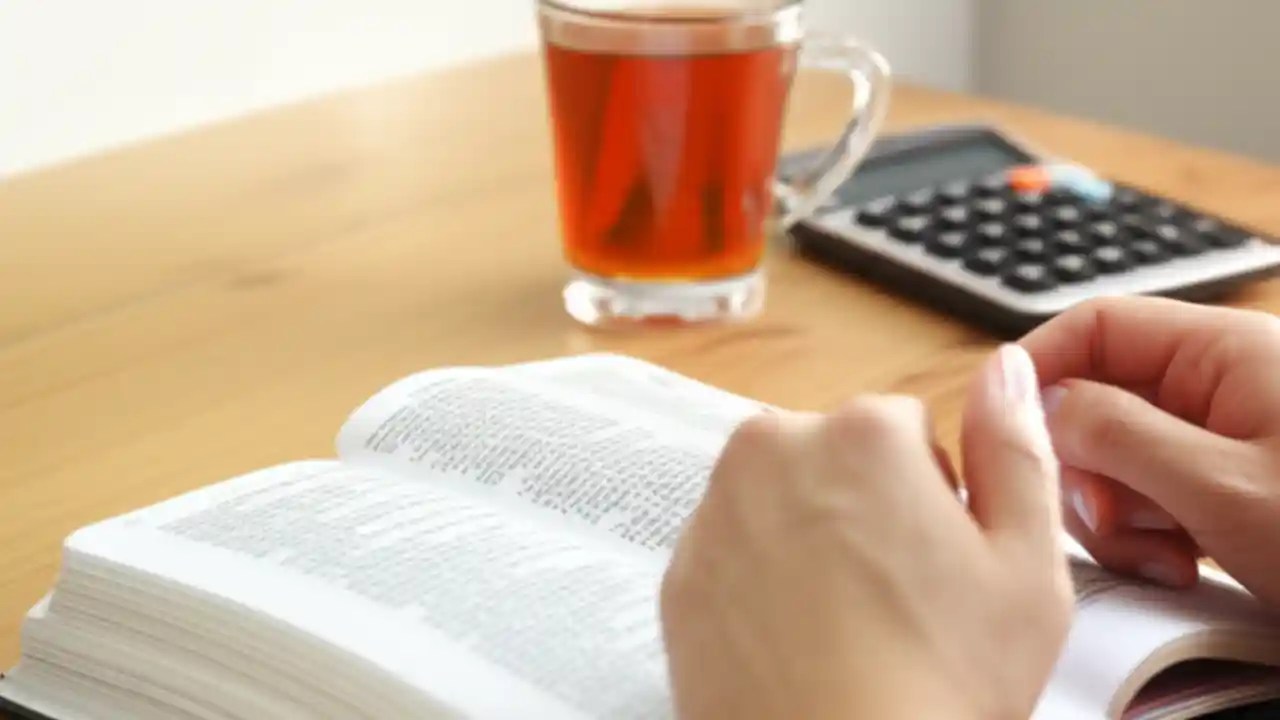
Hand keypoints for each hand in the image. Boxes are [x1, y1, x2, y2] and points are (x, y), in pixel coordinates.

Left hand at [660, 346, 1072, 719]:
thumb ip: (1016, 447)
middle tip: (897, 598)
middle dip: (867, 505)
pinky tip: (797, 641)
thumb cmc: (937, 683)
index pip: (907, 427)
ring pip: (781, 500)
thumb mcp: (1026, 566)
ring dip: (810, 536)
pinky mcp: (679, 575)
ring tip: (846, 625)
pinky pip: (733, 551)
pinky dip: (759, 580)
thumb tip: (1005, 367)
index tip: (940, 558)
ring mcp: (714, 514)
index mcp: (861, 433)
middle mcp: (771, 451)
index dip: (934, 495)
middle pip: (836, 456)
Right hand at [1020, 297, 1279, 603]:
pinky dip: (1151, 531)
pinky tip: (1182, 563)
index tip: (1000, 424)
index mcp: (1228, 352)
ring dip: (1119, 511)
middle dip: (1086, 464)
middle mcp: (1225, 383)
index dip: (1039, 367)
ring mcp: (1230, 436)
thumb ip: (1118, 433)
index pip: (1099, 325)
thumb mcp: (1222, 489)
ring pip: (1122, 453)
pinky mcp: (1236, 483)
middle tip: (1103, 524)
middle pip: (1102, 395)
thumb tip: (1040, 403)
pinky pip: (1158, 491)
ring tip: (1161, 556)